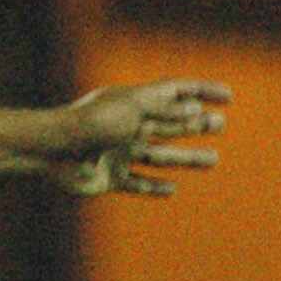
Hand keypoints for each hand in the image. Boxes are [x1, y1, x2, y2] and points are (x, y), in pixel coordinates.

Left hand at [54, 78, 230, 194]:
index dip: (201, 91)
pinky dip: (154, 187)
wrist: (52, 152)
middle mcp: (126, 126)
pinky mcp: (108, 177)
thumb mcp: (134, 108)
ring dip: (186, 157)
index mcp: (132, 102)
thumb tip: (195, 111)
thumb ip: (165, 110)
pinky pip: (136, 183)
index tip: (228, 96)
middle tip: (220, 124)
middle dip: (195, 124)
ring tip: (213, 160)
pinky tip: (171, 188)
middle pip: (168, 124)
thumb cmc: (92, 123)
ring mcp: (117, 152)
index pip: (174, 92)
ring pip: (159, 155)